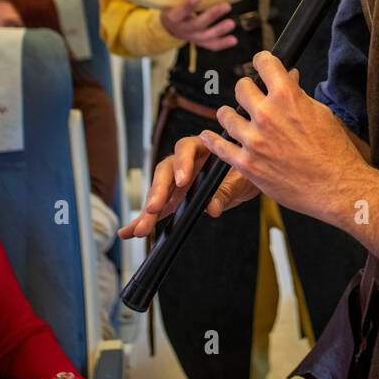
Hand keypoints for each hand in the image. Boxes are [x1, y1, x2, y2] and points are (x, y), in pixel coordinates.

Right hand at [117, 135, 258, 239]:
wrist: (249, 180)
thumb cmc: (246, 172)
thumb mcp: (240, 181)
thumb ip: (225, 192)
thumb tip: (211, 209)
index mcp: (202, 147)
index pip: (186, 149)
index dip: (182, 163)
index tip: (182, 181)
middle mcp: (184, 161)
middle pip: (166, 171)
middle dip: (158, 191)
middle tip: (154, 208)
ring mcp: (176, 180)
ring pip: (158, 191)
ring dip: (149, 210)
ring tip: (140, 228)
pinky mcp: (173, 197)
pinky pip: (158, 207)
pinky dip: (143, 219)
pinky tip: (128, 232)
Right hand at [160, 0, 236, 49]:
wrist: (169, 26)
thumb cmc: (173, 6)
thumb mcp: (171, 0)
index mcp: (173, 17)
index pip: (179, 12)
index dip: (187, 6)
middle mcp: (182, 29)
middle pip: (197, 24)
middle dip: (212, 15)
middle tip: (227, 6)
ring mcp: (191, 37)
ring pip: (206, 36)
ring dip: (220, 30)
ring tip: (231, 23)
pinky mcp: (199, 41)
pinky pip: (211, 45)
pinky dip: (222, 43)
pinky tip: (233, 40)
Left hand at [201, 51, 368, 224]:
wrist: (336, 187)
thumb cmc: (334, 151)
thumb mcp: (321, 113)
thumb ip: (298, 95)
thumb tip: (288, 77)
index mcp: (287, 97)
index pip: (264, 63)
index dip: (262, 61)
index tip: (260, 64)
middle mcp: (267, 115)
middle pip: (241, 87)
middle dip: (247, 89)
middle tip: (250, 96)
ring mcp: (254, 140)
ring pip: (225, 115)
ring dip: (230, 115)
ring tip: (234, 118)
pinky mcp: (246, 164)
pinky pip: (219, 147)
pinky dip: (211, 140)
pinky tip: (208, 136)